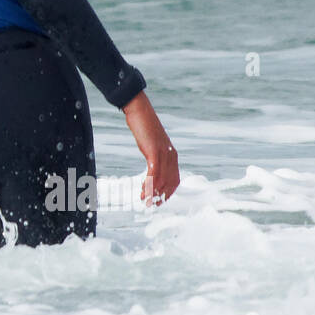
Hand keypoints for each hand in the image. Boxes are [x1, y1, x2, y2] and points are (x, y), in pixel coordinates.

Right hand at [122, 91, 179, 206]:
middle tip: (150, 205)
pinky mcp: (154, 151)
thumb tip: (152, 165)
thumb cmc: (143, 125)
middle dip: (160, 196)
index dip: (168, 193)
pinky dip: (149, 184)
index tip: (159, 201)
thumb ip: (154, 154)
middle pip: (170, 182)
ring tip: (144, 201)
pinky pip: (154, 172)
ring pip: (162, 180)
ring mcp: (163, 153)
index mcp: (172, 154)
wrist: (139, 110)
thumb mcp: (152, 143)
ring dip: (153, 193)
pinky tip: (143, 190)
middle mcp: (171, 155)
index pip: (175, 179)